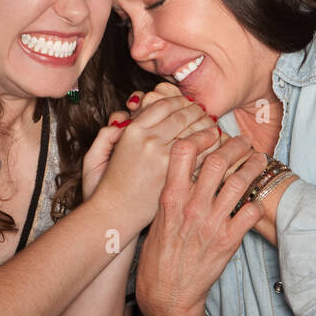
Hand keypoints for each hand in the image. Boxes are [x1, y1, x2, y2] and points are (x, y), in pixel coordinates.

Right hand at [91, 89, 217, 233]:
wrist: (115, 215)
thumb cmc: (109, 184)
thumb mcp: (100, 152)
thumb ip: (111, 131)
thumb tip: (127, 117)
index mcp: (133, 131)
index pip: (164, 104)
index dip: (179, 101)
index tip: (187, 103)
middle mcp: (148, 140)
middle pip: (182, 115)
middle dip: (197, 111)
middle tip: (205, 112)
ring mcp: (162, 158)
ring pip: (194, 132)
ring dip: (207, 126)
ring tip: (212, 126)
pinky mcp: (174, 176)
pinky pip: (199, 154)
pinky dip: (209, 146)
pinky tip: (214, 145)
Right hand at [136, 136, 266, 315]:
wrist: (167, 296)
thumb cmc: (157, 258)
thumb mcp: (156, 219)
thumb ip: (172, 194)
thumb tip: (185, 173)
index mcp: (171, 196)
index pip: (184, 150)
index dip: (200, 136)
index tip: (211, 132)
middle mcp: (192, 205)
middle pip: (219, 160)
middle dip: (235, 145)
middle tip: (244, 141)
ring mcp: (212, 222)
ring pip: (239, 182)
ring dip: (253, 167)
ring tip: (260, 160)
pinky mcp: (228, 242)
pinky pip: (249, 213)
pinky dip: (256, 203)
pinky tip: (256, 200)